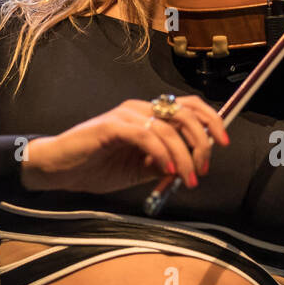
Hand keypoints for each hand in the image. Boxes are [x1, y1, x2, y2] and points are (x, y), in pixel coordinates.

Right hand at [19, 95, 229, 193]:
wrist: (60, 170)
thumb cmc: (96, 167)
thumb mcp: (139, 170)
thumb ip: (164, 165)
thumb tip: (191, 169)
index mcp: (149, 114)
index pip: (189, 106)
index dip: (211, 120)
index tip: (223, 143)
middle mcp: (140, 109)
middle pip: (185, 113)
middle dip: (202, 142)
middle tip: (202, 169)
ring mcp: (126, 116)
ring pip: (168, 127)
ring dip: (184, 156)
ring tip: (186, 178)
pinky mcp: (111, 126)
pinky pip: (146, 135)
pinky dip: (162, 153)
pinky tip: (166, 170)